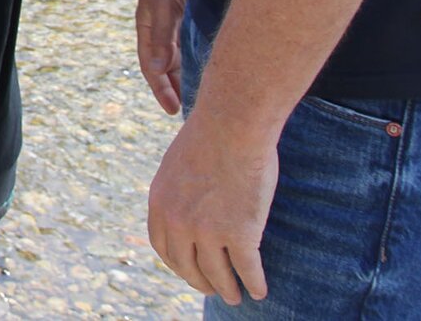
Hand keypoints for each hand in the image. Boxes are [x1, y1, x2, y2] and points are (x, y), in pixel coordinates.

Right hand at [136, 0, 188, 115]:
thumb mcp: (164, 4)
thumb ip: (162, 36)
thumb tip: (156, 70)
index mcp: (146, 25)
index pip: (151, 65)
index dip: (161, 89)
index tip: (173, 110)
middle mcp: (158, 26)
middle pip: (163, 65)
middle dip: (172, 88)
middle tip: (184, 111)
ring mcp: (171, 21)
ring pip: (176, 57)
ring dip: (182, 77)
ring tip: (195, 99)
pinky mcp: (186, 16)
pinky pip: (186, 46)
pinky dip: (192, 62)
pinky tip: (203, 71)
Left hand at [147, 108, 276, 304]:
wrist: (232, 124)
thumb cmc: (211, 135)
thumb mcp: (178, 164)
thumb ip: (178, 190)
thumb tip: (184, 206)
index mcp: (160, 204)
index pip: (164, 248)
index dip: (178, 264)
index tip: (189, 271)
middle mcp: (179, 223)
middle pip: (188, 266)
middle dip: (201, 282)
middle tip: (214, 289)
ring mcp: (208, 231)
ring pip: (217, 274)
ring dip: (227, 289)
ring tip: (234, 297)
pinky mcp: (240, 234)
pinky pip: (247, 270)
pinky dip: (254, 284)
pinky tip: (260, 291)